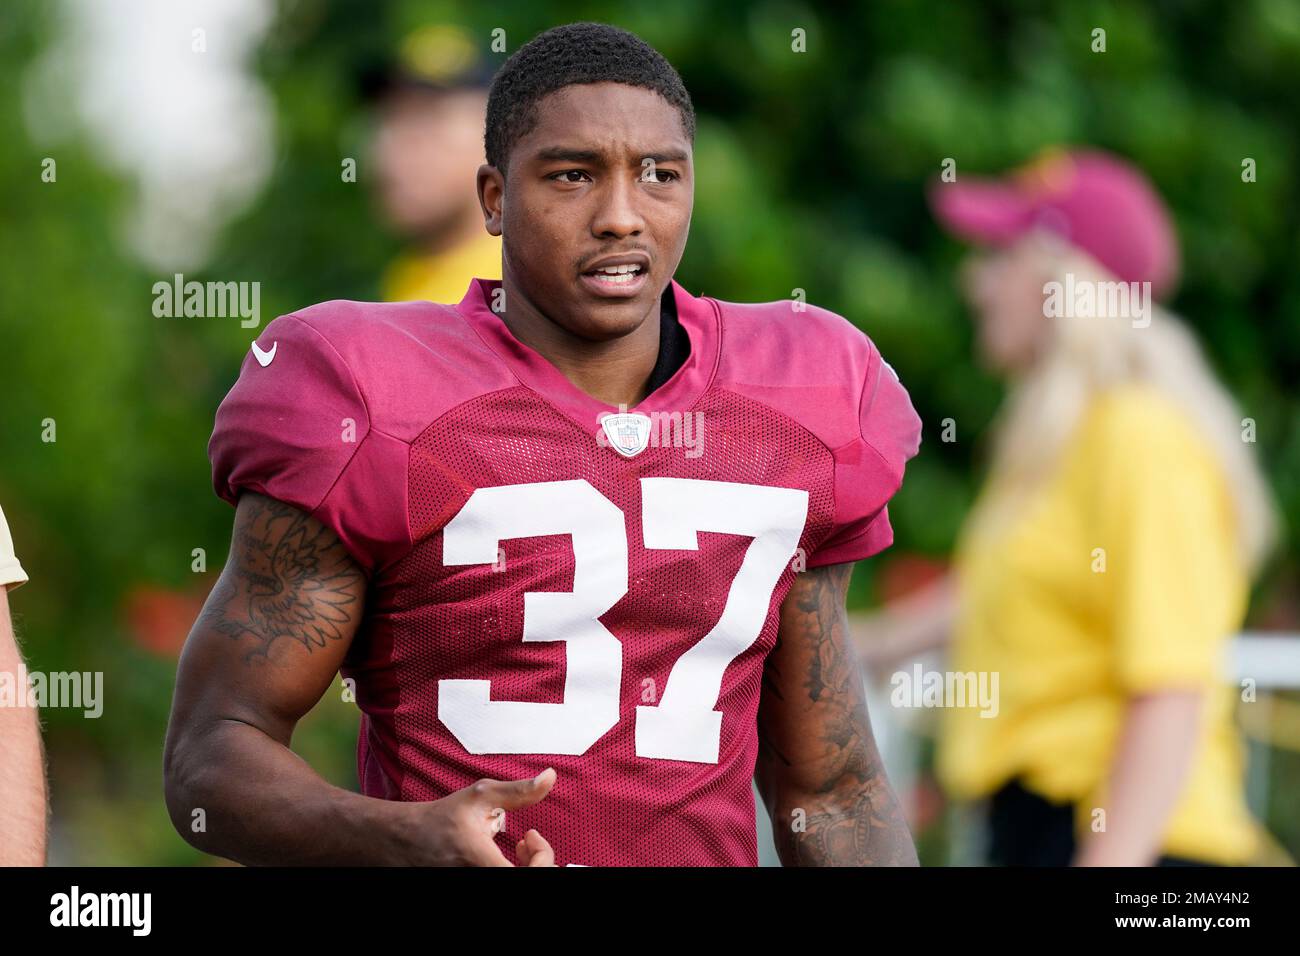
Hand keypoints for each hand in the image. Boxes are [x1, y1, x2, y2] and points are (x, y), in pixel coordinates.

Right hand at [393, 767, 558, 865]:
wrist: (407, 838)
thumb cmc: (441, 819)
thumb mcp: (481, 795)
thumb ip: (519, 791)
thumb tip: (549, 778)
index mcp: (484, 862)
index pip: (530, 875)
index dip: (543, 857)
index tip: (533, 837)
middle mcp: (479, 877)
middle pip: (528, 879)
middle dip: (538, 860)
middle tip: (530, 842)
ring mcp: (473, 881)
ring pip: (517, 880)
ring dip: (527, 866)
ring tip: (520, 847)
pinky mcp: (472, 882)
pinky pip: (504, 880)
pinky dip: (513, 869)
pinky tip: (506, 856)